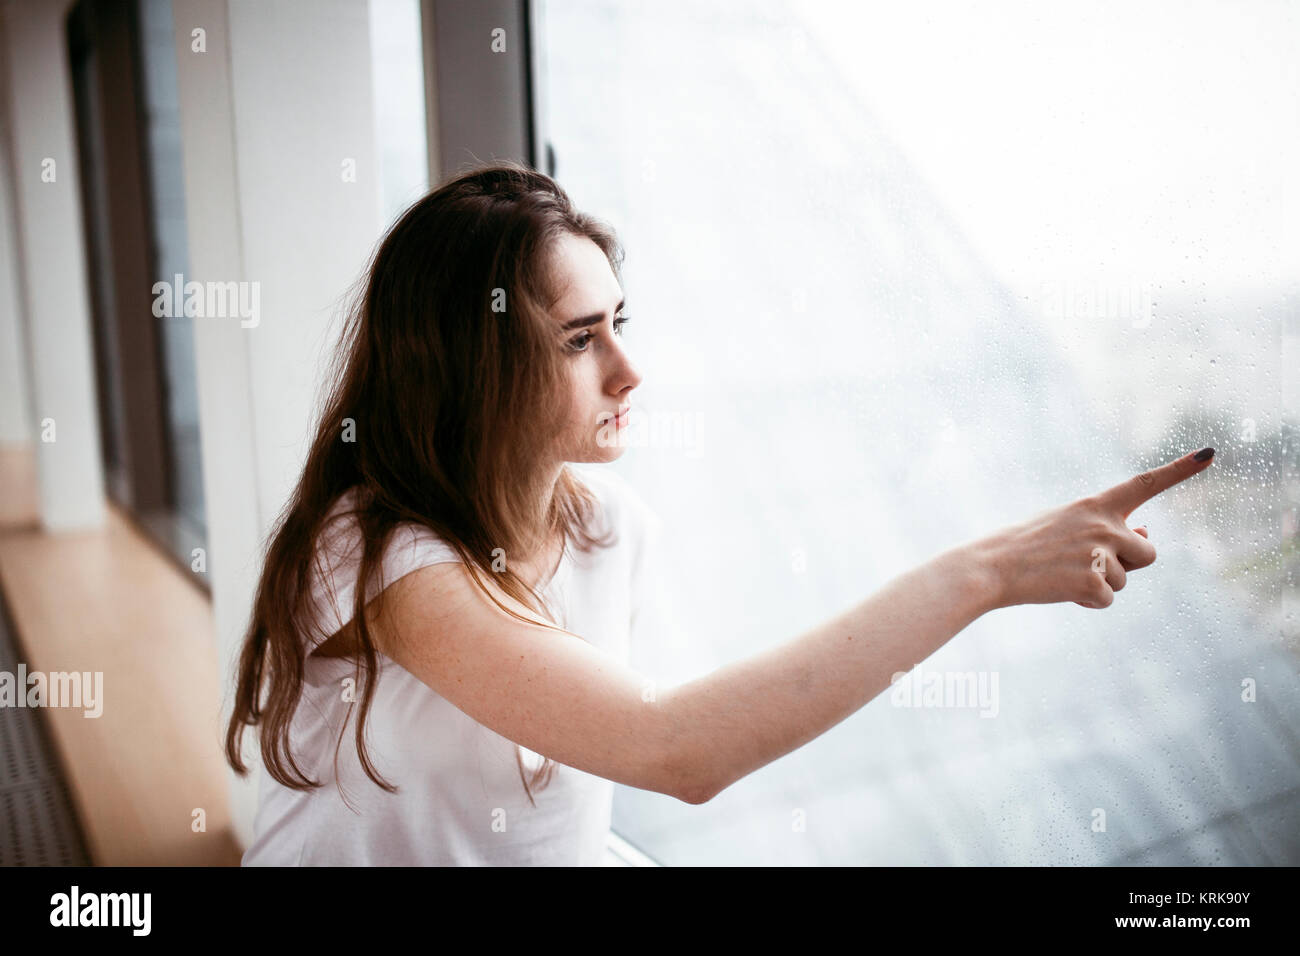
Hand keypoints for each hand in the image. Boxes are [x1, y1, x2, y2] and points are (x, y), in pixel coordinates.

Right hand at [981, 447, 1214, 609]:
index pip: (1145, 483)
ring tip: (1063, 574)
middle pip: (1147, 553)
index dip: (1180, 470)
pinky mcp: (1092, 583)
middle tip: (1085, 563)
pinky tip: (1061, 590)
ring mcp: (1099, 554)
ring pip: (1126, 580)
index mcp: (1095, 504)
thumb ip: (1108, 527)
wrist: (991, 566)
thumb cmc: (1027, 544)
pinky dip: (1087, 602)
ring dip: (1101, 584)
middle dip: (1127, 564)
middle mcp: (1103, 525)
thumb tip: (1147, 537)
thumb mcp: (1067, 524)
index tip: (1210, 454)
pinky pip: (1107, 600)